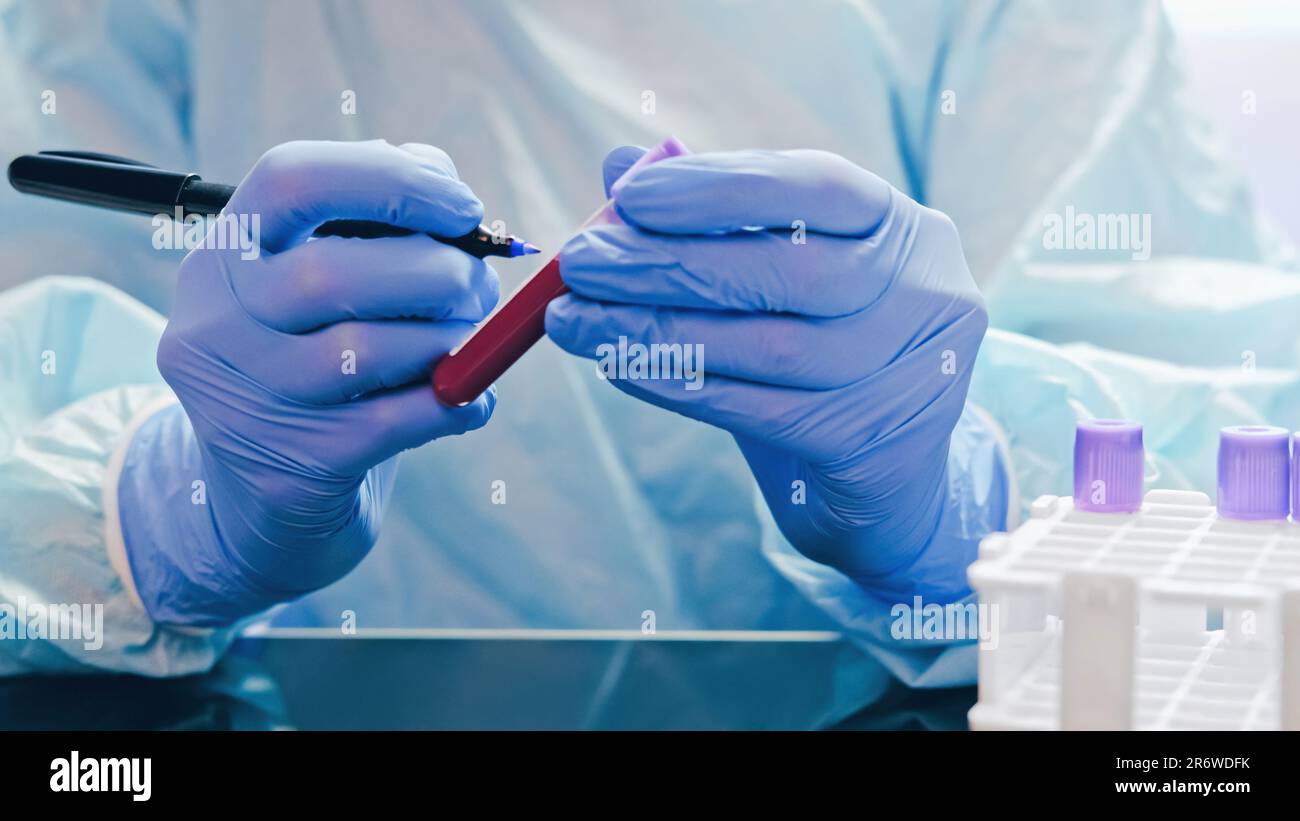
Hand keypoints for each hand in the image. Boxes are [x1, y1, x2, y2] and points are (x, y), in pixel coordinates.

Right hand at [121, 139, 497, 623]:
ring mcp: (249, 398)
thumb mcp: (320, 281)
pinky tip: (471, 397)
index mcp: (226, 253)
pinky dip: (456, 401)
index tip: (463, 206)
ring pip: (366, 351)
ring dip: (449, 339)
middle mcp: (217, 321)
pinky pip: (398, 421)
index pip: (291, 181)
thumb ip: (379, 219)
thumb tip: (444, 182)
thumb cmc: (315, 362)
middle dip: (436, 272)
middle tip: (479, 285)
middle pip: (332, 274)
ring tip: (472, 339)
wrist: (260, 499)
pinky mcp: (296, 465)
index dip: (390, 181)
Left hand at [547, 147, 987, 598]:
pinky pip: (758, 411)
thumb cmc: (820, 355)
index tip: (629, 196)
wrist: (886, 479)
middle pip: (786, 269)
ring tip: (576, 319)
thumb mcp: (779, 278)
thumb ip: (712, 220)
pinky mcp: (877, 442)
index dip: (720, 188)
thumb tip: (619, 165)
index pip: (815, 186)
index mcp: (903, 228)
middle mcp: (923, 293)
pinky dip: (678, 383)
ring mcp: (911, 373)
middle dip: (667, 262)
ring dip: (655, 330)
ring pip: (768, 347)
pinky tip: (619, 365)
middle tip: (580, 260)